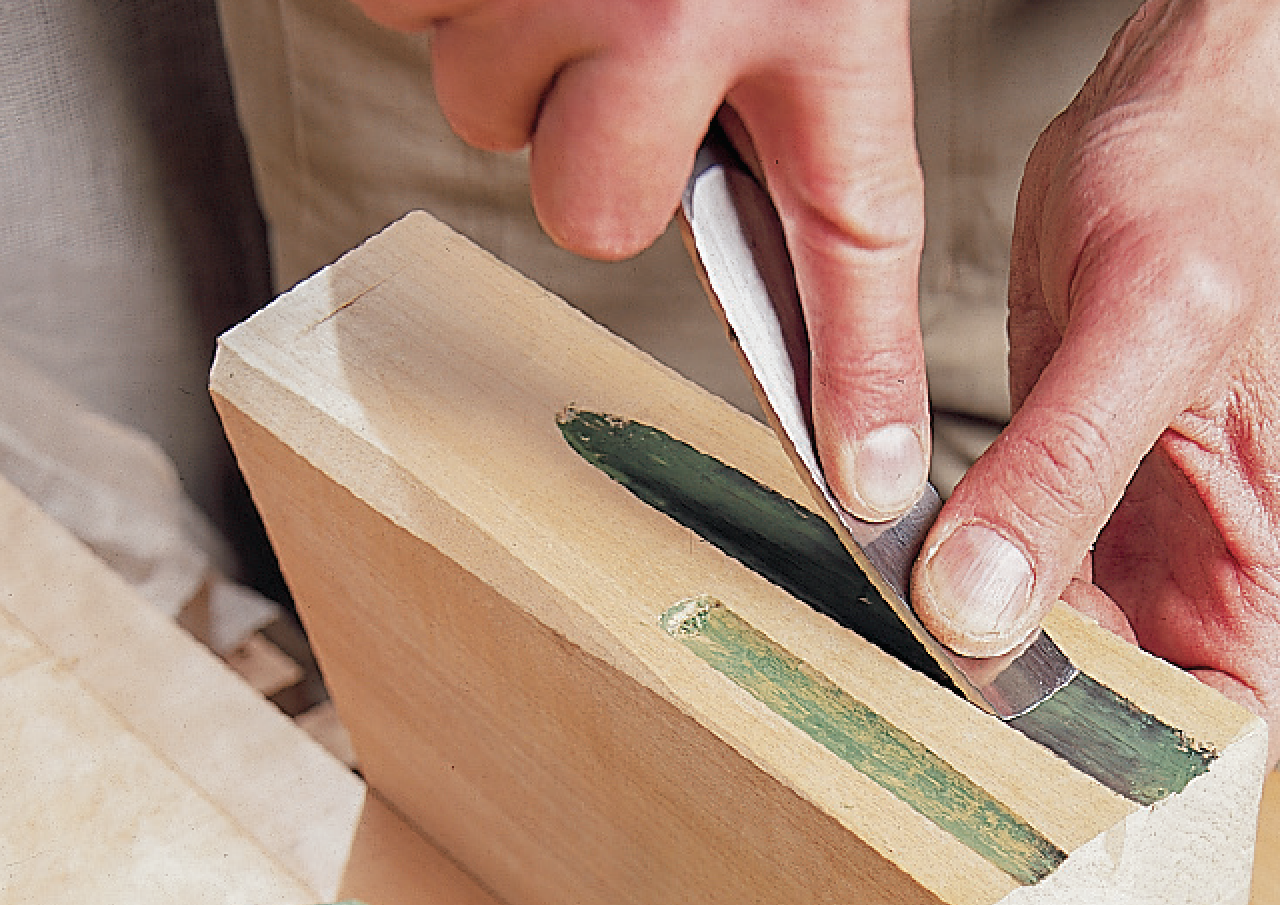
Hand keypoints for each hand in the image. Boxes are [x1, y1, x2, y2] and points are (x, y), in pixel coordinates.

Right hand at [351, 0, 931, 522]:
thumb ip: (816, 126)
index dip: (859, 361)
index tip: (868, 483)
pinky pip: (411, 24)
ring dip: (520, 53)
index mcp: (806, 0)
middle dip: (599, 141)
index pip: (853, 223)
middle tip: (631, 28)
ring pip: (488, 116)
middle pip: (592, 205)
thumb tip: (844, 365)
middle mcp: (670, 1)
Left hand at [910, 0, 1279, 762]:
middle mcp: (1206, 579)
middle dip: (1022, 740)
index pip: (1218, 740)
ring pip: (1048, 661)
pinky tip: (884, 599)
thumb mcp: (1150, 325)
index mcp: (1276, 567)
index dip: (1128, 790)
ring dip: (970, 668)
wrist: (1186, 116)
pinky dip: (947, 596)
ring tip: (878, 685)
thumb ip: (1066, 469)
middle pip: (1117, 720)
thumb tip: (980, 604)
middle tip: (908, 747)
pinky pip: (1000, 584)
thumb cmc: (1215, 198)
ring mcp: (1130, 550)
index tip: (1013, 804)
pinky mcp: (1063, 506)